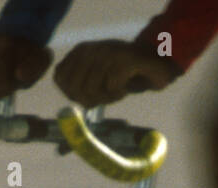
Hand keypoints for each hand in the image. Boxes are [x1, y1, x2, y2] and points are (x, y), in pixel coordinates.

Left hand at [53, 39, 178, 106]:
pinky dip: (119, 93)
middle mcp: (92, 48)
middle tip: (107, 92)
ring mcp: (108, 51)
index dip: (74, 93)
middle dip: (91, 98)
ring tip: (118, 88)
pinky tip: (126, 86)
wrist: (156, 63)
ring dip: (107, 97)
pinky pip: (111, 87)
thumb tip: (68, 109)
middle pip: (75, 88)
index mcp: (80, 51)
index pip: (60, 79)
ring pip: (91, 89)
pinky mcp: (126, 58)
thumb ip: (76, 89)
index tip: (92, 92)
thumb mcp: (94, 81)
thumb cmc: (123, 76)